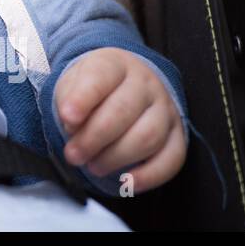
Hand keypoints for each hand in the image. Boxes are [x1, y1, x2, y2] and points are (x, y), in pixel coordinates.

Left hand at [54, 48, 185, 192]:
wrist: (124, 84)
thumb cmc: (93, 89)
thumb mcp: (72, 83)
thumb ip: (68, 99)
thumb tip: (72, 124)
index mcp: (115, 64)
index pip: (101, 77)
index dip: (83, 99)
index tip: (67, 118)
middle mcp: (145, 84)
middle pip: (123, 111)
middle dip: (94, 137)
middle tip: (73, 154)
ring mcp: (165, 109)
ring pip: (148, 136)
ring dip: (116, 157)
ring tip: (92, 166)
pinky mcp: (177, 135)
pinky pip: (172, 158)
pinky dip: (150, 175)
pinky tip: (126, 181)